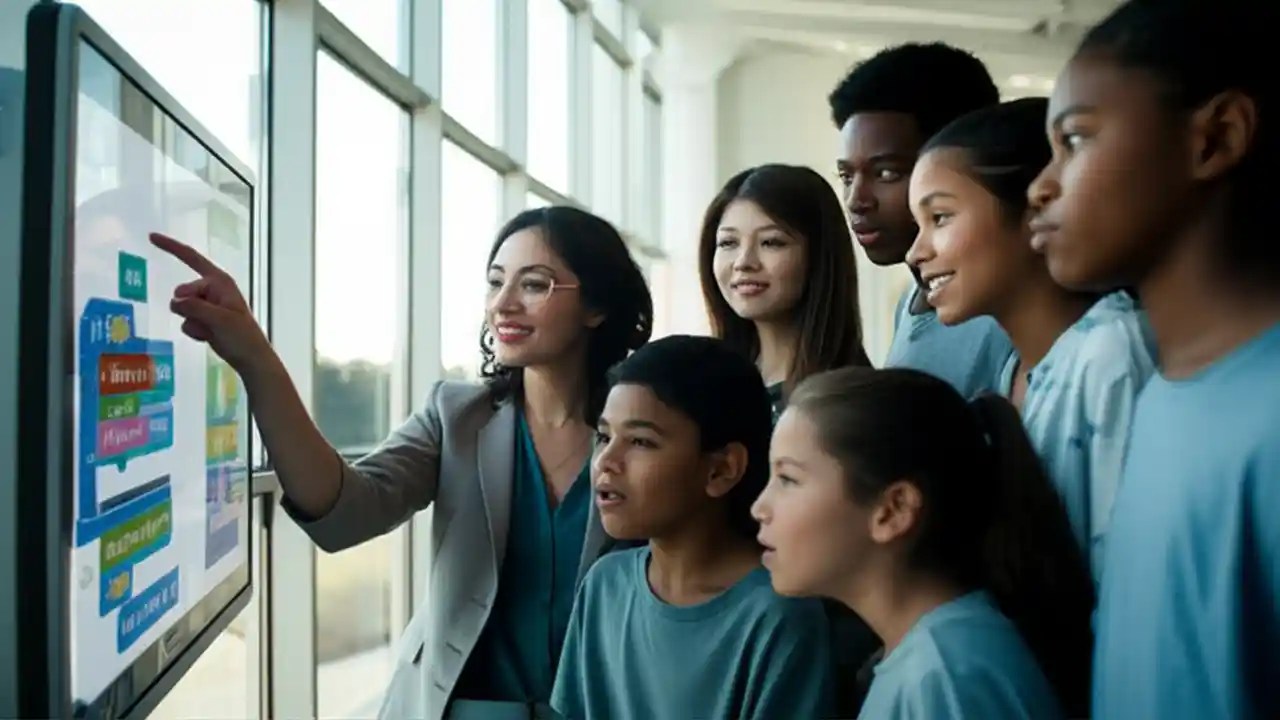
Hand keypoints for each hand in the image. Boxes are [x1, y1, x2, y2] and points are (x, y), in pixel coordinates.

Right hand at [150, 232, 269, 372]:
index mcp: (219, 281)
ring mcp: (206, 305)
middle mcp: (212, 289)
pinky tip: (209, 337)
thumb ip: (195, 307)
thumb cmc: (241, 336)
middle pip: (181, 292)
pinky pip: (186, 322)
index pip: (192, 258)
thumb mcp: (219, 319)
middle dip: (188, 307)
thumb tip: (175, 301)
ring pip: (181, 309)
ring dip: (193, 322)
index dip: (172, 247)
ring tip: (213, 331)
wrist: (250, 358)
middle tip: (208, 320)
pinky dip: (194, 331)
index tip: (151, 236)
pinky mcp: (203, 319)